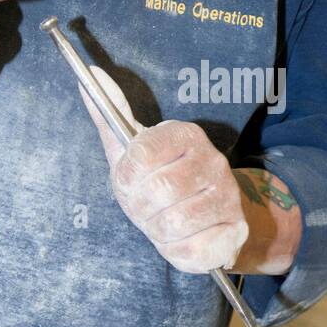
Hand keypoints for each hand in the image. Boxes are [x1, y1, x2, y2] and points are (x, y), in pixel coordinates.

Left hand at [81, 68, 249, 272]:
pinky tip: (180, 238)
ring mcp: (228, 195)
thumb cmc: (159, 182)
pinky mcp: (235, 229)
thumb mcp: (131, 151)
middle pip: (158, 190)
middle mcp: (213, 160)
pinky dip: (175, 249)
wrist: (207, 218)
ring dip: (157, 230)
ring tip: (163, 222)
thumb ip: (110, 115)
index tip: (129, 183)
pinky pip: (191, 248)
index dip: (126, 178)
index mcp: (185, 134)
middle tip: (146, 208)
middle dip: (141, 208)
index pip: (141, 155)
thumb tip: (91, 76)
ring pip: (173, 222)